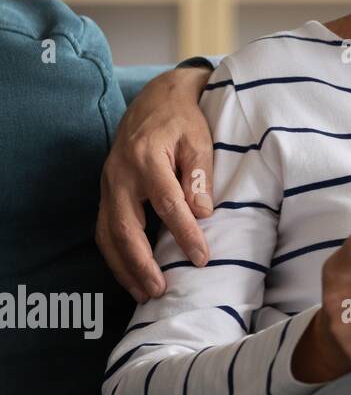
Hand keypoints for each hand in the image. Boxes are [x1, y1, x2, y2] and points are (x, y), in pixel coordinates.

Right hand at [95, 66, 214, 302]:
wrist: (154, 100)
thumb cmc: (182, 121)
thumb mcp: (199, 140)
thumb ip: (200, 176)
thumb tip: (202, 214)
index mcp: (147, 159)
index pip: (167, 204)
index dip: (184, 233)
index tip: (201, 258)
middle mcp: (121, 175)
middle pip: (126, 227)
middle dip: (142, 263)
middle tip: (160, 290)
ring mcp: (108, 184)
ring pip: (108, 234)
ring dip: (124, 267)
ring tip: (144, 294)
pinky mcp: (106, 192)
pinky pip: (105, 229)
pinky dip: (115, 255)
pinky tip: (131, 275)